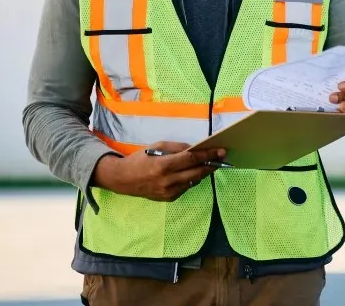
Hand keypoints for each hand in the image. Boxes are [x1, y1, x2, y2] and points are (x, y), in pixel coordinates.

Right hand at [92, 141, 224, 201]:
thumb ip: (177, 148)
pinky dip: (191, 180)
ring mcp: (168, 192)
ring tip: (210, 164)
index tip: (221, 151)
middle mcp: (168, 181)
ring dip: (203, 173)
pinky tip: (193, 173)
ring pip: (193, 182)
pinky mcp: (168, 198)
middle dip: (211, 165)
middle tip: (221, 158)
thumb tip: (196, 149)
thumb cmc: (140, 159)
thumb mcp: (157, 146)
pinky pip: (186, 188)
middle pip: (197, 173)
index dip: (209, 155)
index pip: (192, 159)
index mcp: (164, 165)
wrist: (122, 179)